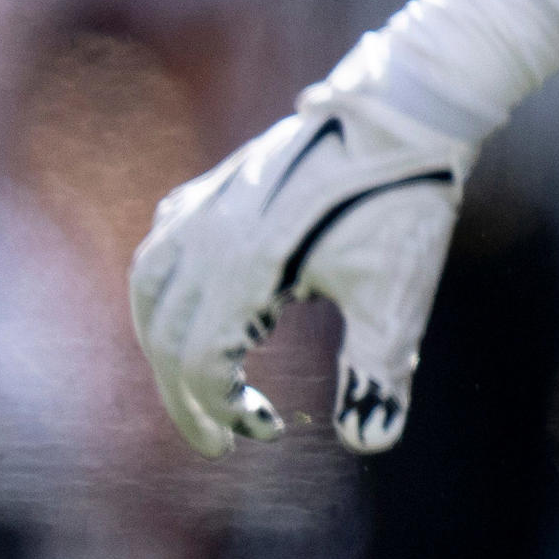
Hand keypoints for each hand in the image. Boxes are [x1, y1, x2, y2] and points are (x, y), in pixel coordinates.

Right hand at [132, 60, 475, 456]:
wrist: (407, 115)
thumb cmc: (405, 204)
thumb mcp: (399, 294)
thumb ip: (378, 371)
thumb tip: (371, 443)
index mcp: (247, 264)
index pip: (199, 359)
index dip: (218, 409)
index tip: (252, 437)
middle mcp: (209, 234)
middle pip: (166, 334)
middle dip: (187, 394)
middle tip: (221, 436)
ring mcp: (203, 206)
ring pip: (151, 293)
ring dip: (167, 346)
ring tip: (202, 385)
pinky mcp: (212, 189)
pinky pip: (162, 253)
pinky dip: (165, 297)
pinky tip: (197, 316)